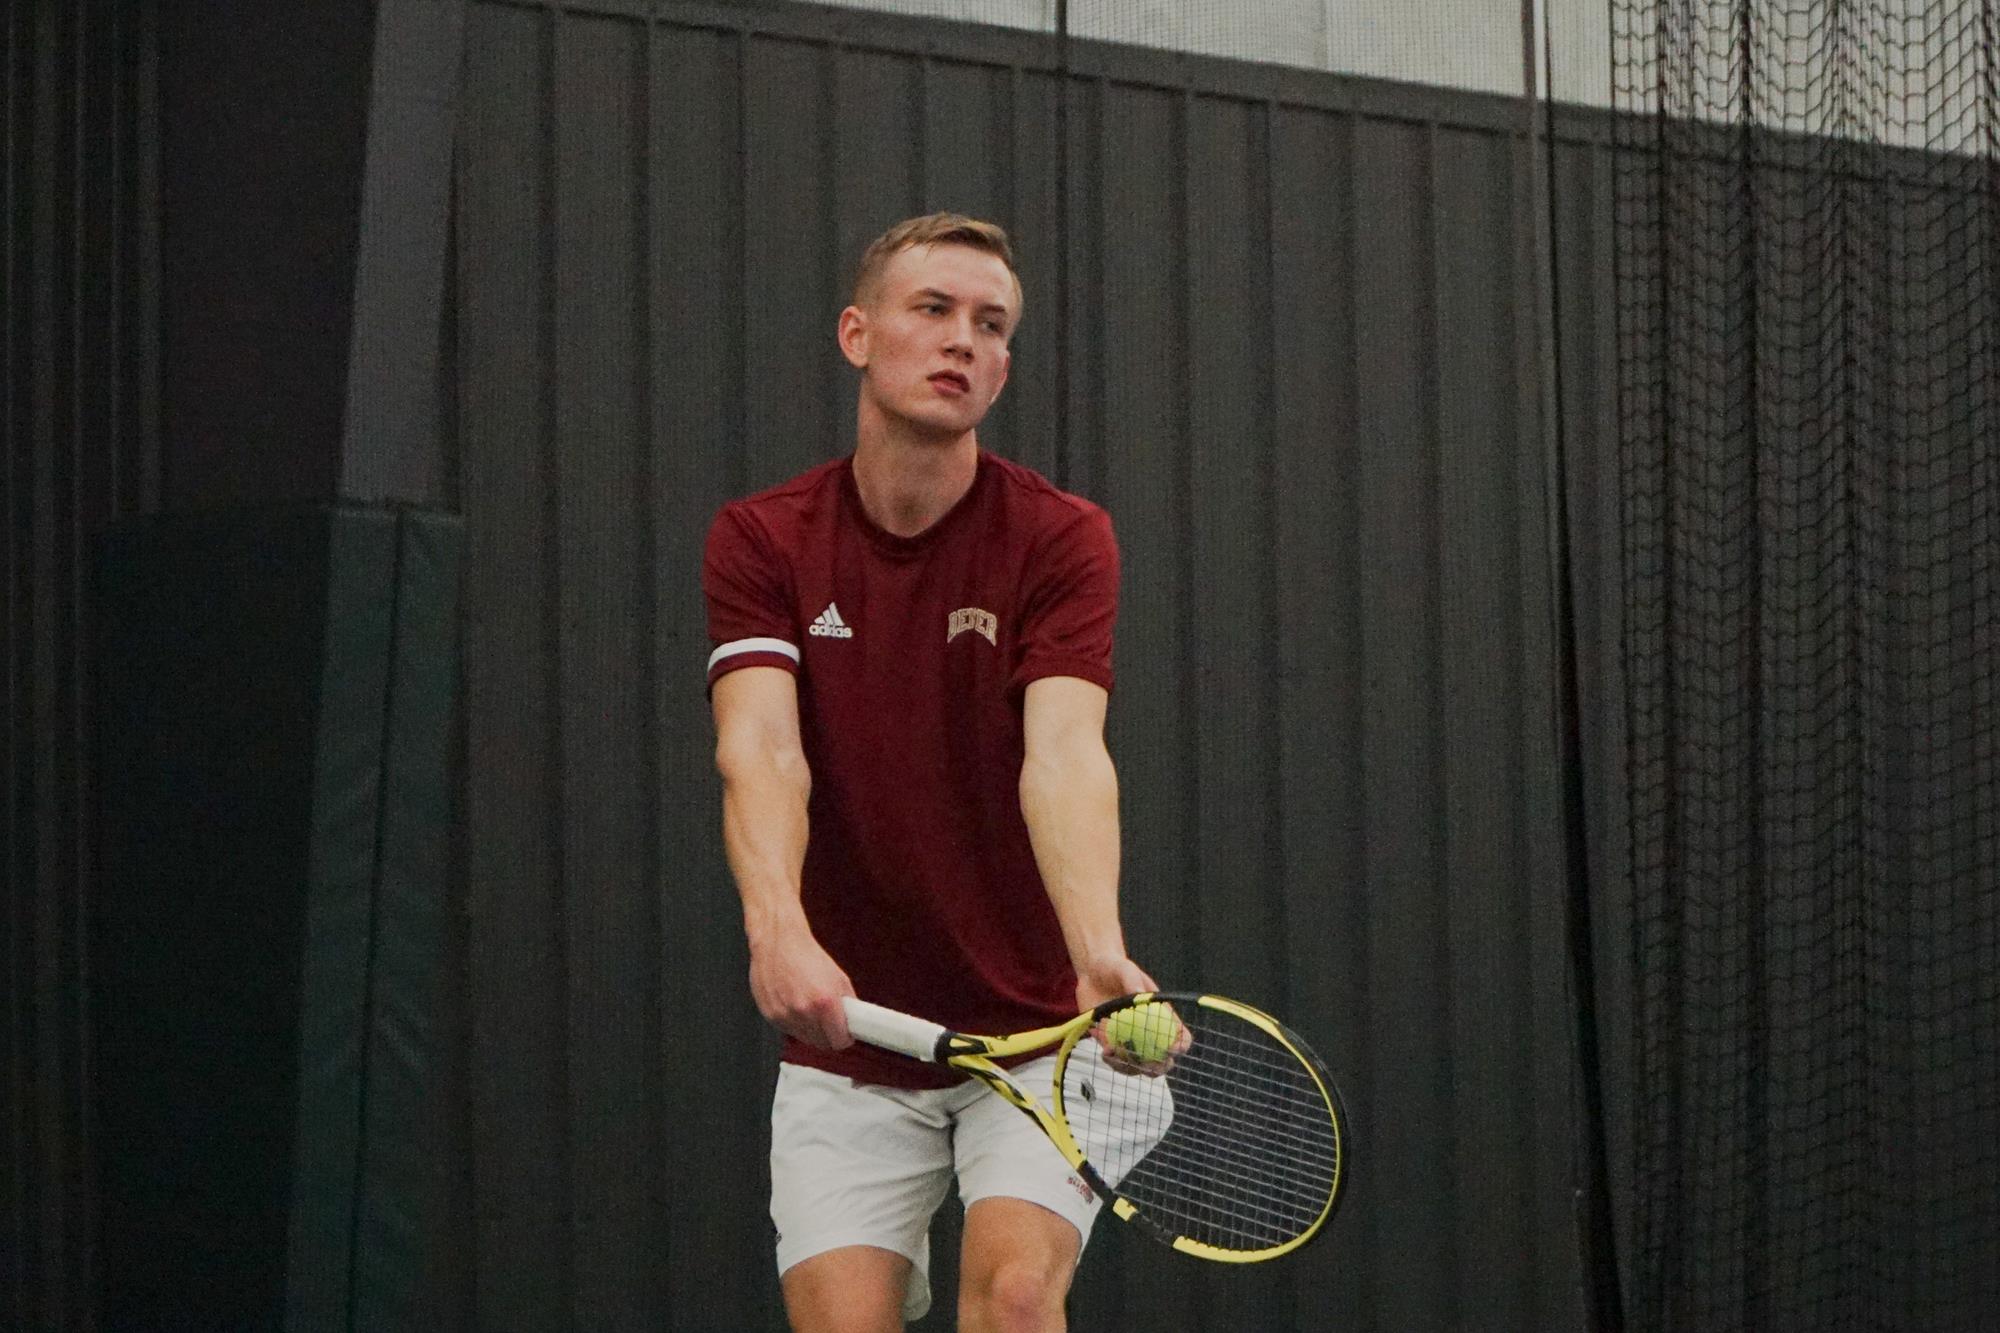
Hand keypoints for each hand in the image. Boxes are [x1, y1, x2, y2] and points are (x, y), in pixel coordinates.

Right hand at [747, 922, 855, 1049]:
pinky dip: (794, 1023)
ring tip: (809, 1008)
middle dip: (828, 1035)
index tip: (845, 1035)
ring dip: (811, 1030)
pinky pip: (788, 1030)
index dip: (844, 1039)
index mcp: (825, 1003)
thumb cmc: (806, 955)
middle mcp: (803, 1012)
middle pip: (821, 1043)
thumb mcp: (838, 977)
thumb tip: (854, 1021)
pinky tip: (794, 1004)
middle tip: (829, 1021)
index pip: (838, 1041)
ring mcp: (785, 1016)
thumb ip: (848, 1004)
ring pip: (804, 1039)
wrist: (778, 942)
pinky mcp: (770, 1016)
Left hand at [1075, 956, 1186, 1076]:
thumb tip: (1137, 993)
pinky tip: (1105, 1052)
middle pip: (1163, 1060)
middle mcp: (1150, 1032)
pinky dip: (1113, 1062)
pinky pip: (1117, 1061)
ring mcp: (1132, 1041)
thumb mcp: (1124, 968)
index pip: (1180, 1036)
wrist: (1091, 974)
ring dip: (1130, 1068)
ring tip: (1115, 1055)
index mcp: (1162, 1016)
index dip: (1181, 1046)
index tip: (1171, 1049)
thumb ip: (1131, 979)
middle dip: (1157, 1067)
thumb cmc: (1114, 968)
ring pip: (1139, 1066)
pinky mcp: (1113, 1044)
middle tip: (1143, 1064)